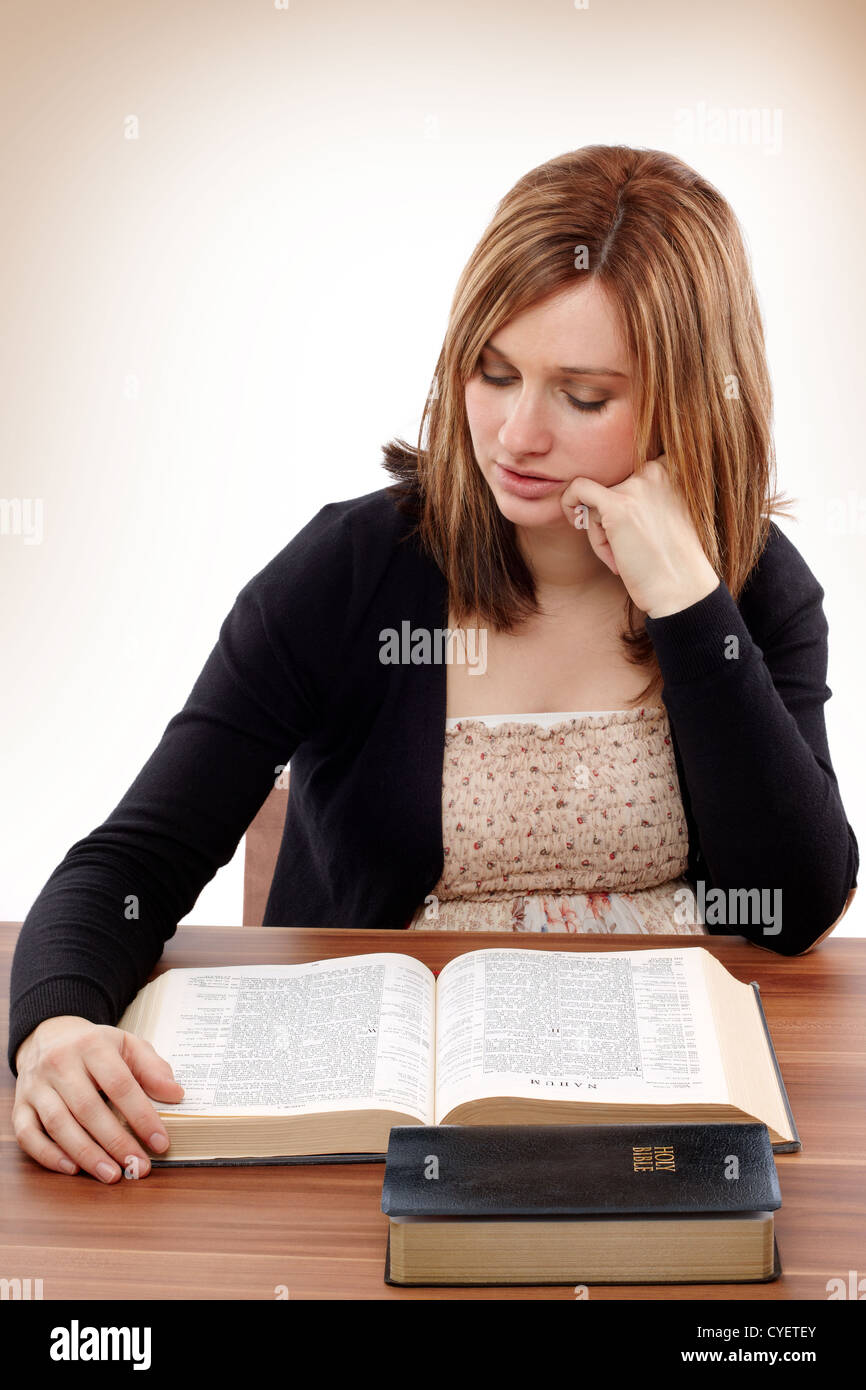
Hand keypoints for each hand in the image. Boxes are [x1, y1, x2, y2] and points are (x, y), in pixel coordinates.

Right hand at [13, 1015, 184, 1181]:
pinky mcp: (20, 1105)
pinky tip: (73, 1169)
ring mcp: (37, 1086)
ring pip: (58, 1124)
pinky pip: (28, 1134)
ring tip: (112, 1175)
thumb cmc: (94, 1046)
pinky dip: (48, 1155)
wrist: (50, 1035)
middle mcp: (60, 1064)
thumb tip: (175, 1094)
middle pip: (88, 1108)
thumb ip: (152, 1067)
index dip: (142, 1115)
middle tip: (138, 1166)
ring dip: (86, 1154)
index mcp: (91, 1046)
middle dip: (116, 1142)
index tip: (160, 1142)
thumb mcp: (127, 1045)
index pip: (120, 1084)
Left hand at [560, 455, 719, 617]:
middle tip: (625, 548)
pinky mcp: (617, 505)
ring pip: (594, 497)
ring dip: (599, 530)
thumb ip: (644, 496)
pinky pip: (578, 490)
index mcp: (673, 469)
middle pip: (610, 485)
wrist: (681, 590)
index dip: (620, 497)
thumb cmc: (671, 560)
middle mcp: (656, 471)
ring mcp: (637, 486)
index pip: (628, 470)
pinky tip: (575, 523)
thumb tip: (595, 489)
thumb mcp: (666, 515)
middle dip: (609, 517)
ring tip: (622, 557)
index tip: (627, 524)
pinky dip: (569, 505)